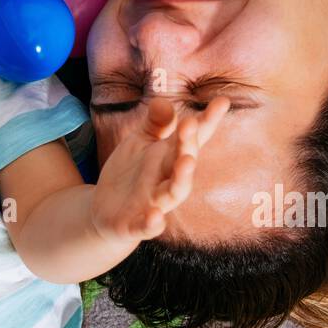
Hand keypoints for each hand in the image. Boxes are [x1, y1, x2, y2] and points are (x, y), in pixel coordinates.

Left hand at [89, 96, 231, 244]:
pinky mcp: (136, 225)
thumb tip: (163, 101)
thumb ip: (154, 124)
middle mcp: (166, 180)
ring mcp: (153, 203)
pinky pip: (146, 226)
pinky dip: (152, 223)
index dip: (207, 120)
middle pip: (183, 162)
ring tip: (186, 161)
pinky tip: (155, 217)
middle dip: (188, 145)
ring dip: (181, 179)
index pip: (192, 138)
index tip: (222, 101)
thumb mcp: (140, 142)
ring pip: (173, 194)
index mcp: (168, 157)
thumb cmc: (130, 173)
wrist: (105, 212)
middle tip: (191, 124)